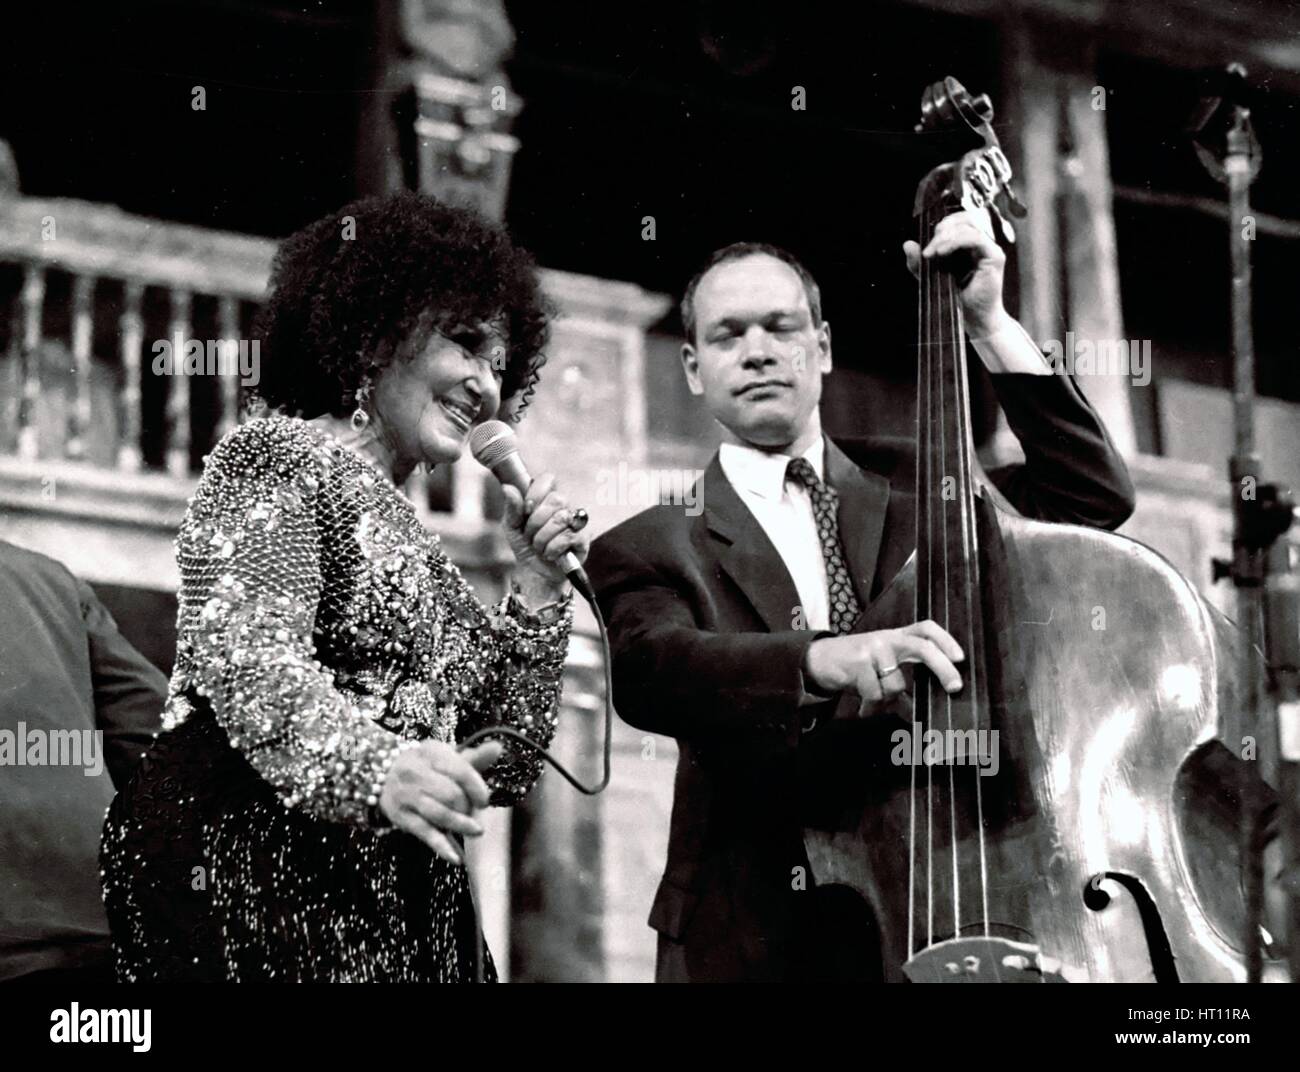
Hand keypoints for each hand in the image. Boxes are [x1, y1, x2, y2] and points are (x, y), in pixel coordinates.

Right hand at [378, 740, 502, 864]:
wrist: (383, 772)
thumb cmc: (426, 766)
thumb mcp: (445, 757)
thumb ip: (473, 757)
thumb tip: (497, 748)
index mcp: (431, 753)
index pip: (460, 770)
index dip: (477, 788)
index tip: (485, 800)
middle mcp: (415, 772)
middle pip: (451, 794)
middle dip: (467, 806)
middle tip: (474, 812)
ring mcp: (406, 795)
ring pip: (439, 814)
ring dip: (461, 825)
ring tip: (476, 831)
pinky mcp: (401, 817)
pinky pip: (425, 833)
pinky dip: (442, 847)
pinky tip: (457, 858)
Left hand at [501, 472, 589, 598]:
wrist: (534, 573)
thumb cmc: (525, 546)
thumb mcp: (512, 526)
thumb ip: (512, 507)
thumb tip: (508, 487)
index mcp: (547, 499)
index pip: (548, 480)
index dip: (535, 493)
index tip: (526, 510)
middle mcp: (565, 507)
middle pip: (556, 499)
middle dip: (536, 521)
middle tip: (530, 535)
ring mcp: (576, 523)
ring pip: (560, 519)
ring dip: (542, 538)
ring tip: (539, 547)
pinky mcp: (583, 540)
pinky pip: (568, 537)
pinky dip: (552, 549)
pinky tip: (551, 554)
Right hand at [803, 621, 964, 716]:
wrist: (817, 660)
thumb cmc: (854, 667)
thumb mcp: (880, 671)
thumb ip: (901, 689)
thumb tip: (918, 713)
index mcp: (897, 638)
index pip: (926, 629)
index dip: (946, 640)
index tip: (961, 658)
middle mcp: (888, 639)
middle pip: (923, 647)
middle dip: (943, 667)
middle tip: (955, 687)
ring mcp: (873, 648)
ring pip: (896, 685)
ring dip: (886, 701)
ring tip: (871, 700)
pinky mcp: (859, 661)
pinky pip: (875, 694)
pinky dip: (870, 706)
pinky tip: (862, 706)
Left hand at [903, 209, 1010, 338]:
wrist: (973, 319)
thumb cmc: (957, 298)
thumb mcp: (931, 277)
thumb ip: (919, 262)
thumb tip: (907, 244)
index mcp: (968, 244)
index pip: (957, 221)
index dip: (941, 228)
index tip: (925, 249)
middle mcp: (981, 243)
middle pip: (964, 218)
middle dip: (942, 229)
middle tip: (929, 250)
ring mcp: (989, 248)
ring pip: (969, 226)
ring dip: (946, 236)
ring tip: (933, 253)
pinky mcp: (994, 257)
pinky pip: (976, 239)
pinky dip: (957, 241)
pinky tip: (943, 252)